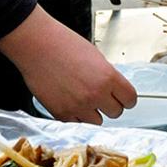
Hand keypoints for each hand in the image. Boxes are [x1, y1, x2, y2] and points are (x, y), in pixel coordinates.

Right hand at [0, 7, 137, 122]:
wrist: (36, 46)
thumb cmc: (63, 44)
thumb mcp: (96, 56)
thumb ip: (107, 76)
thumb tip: (113, 88)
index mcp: (108, 77)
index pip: (130, 99)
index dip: (126, 98)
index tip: (123, 98)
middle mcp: (95, 94)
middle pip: (116, 113)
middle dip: (110, 105)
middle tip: (101, 96)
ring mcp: (78, 106)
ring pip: (97, 121)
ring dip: (93, 111)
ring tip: (82, 96)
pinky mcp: (61, 113)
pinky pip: (77, 122)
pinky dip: (76, 114)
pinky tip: (70, 99)